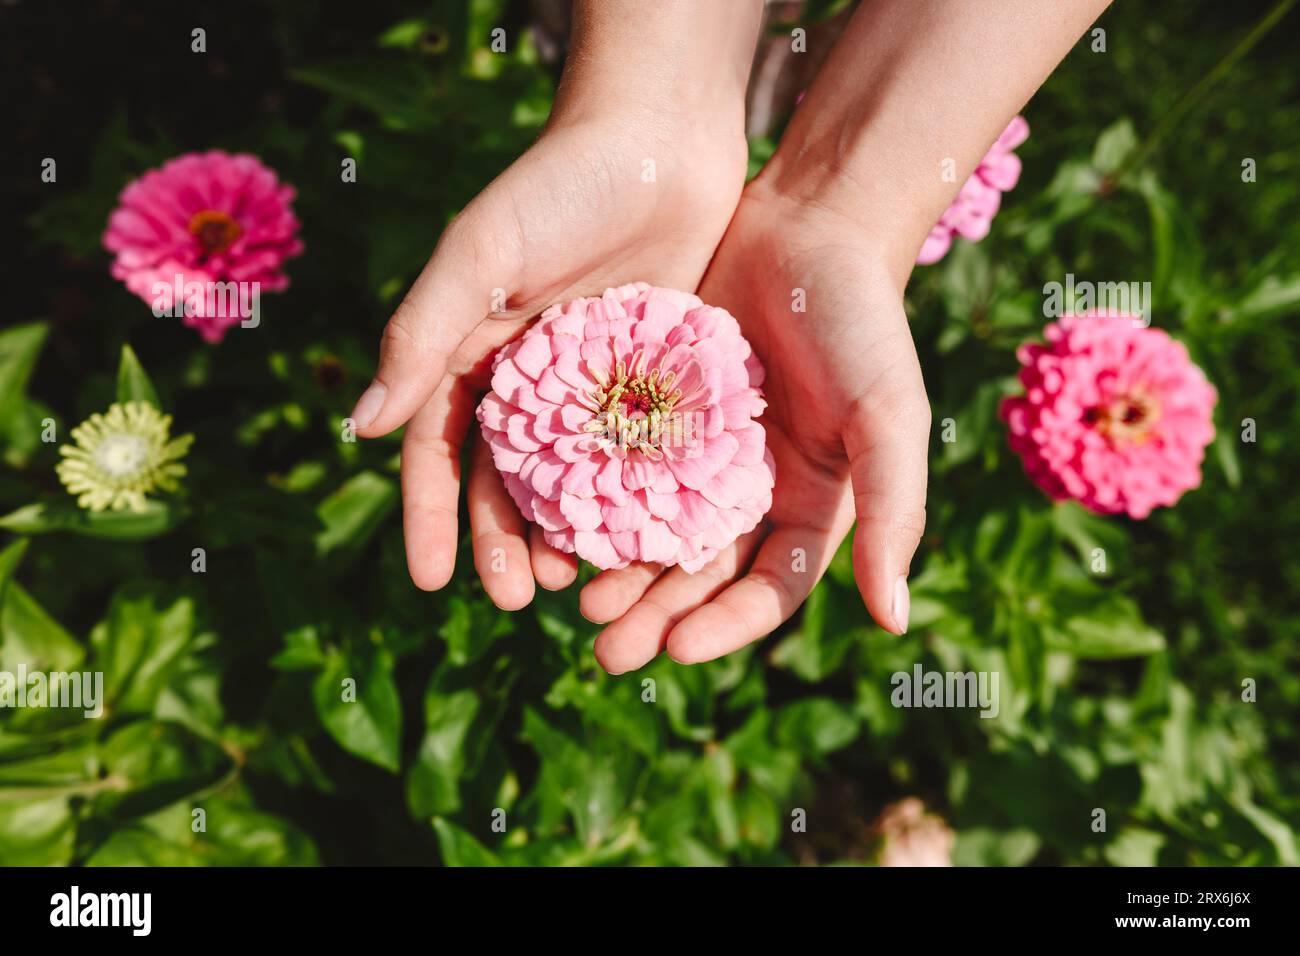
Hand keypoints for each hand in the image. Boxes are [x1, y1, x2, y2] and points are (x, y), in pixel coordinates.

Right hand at [350, 105, 749, 606]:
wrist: (660, 139)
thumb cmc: (558, 185)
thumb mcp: (481, 254)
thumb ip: (421, 336)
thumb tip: (358, 429)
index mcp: (472, 354)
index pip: (437, 451)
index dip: (431, 516)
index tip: (430, 580)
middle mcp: (529, 382)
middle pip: (508, 482)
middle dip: (504, 544)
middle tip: (518, 600)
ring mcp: (595, 388)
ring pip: (576, 482)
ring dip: (570, 536)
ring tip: (578, 587)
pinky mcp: (657, 384)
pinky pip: (644, 456)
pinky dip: (639, 501)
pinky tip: (647, 546)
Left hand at [579, 186, 930, 670]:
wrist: (812, 223)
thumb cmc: (864, 322)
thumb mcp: (888, 416)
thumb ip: (894, 511)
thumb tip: (894, 624)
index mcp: (809, 505)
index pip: (767, 588)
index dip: (725, 625)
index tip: (677, 650)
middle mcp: (750, 491)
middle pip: (698, 574)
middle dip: (654, 614)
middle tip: (603, 649)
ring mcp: (699, 452)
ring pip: (650, 529)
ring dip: (616, 570)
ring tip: (572, 599)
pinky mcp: (654, 408)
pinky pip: (617, 464)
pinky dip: (590, 497)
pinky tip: (553, 520)